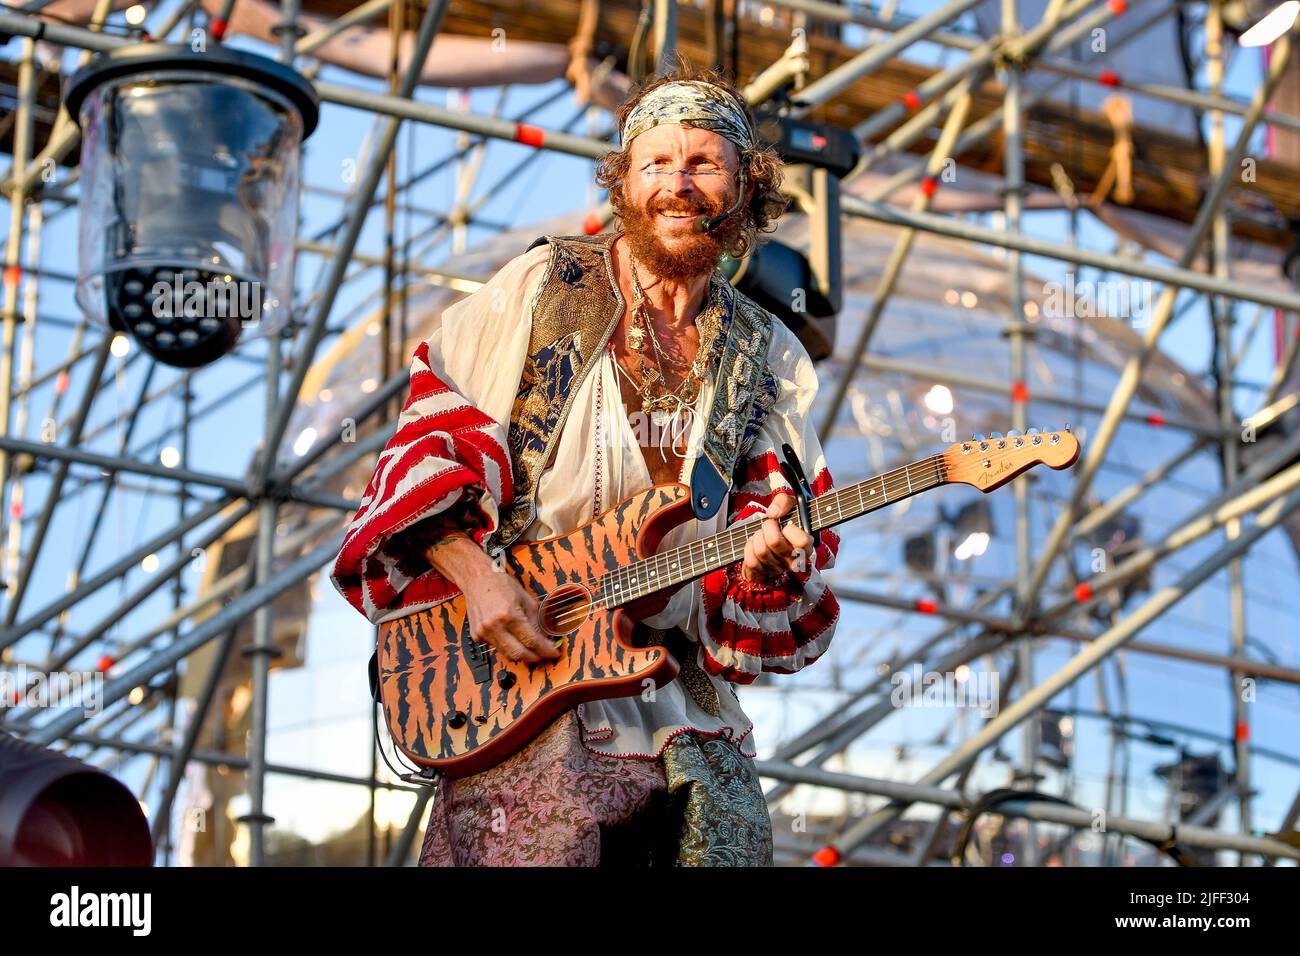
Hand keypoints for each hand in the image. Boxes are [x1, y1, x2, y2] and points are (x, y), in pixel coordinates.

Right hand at [426, 534, 560, 663]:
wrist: (478, 579)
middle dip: (535, 657)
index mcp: (509, 614)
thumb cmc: (502, 585)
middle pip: (519, 654)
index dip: (545, 650)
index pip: (531, 641)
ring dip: (522, 654)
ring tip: (532, 648)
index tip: (554, 652)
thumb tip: (545, 640)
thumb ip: (536, 622)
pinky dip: (508, 647)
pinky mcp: (477, 636)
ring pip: (507, 654)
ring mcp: (483, 633)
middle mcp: (494, 626)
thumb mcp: (526, 599)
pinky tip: (513, 639)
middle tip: (545, 654)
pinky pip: (497, 648)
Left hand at [741, 492, 812, 583]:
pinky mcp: (764, 572)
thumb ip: (784, 501)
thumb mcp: (790, 504)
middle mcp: (795, 559)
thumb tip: (773, 513)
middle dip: (767, 527)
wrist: (774, 533)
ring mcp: (779, 568)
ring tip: (762, 534)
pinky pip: (751, 561)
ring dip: (757, 537)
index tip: (787, 526)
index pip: (802, 542)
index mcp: (806, 544)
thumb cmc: (785, 520)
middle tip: (770, 524)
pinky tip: (754, 544)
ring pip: (761, 551)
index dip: (790, 530)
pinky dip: (749, 548)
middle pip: (774, 542)